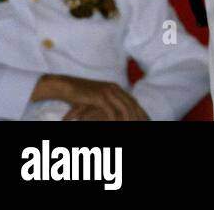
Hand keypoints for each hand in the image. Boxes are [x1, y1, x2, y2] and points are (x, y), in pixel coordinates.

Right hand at [32, 73, 148, 120]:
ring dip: (129, 118)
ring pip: (124, 107)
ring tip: (133, 126)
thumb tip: (115, 114)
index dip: (140, 110)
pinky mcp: (100, 96)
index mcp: (116, 88)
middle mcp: (114, 88)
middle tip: (144, 124)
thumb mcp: (97, 98)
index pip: (132, 101)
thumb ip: (108, 103)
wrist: (67, 86)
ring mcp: (108, 92)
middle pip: (131, 104)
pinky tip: (117, 125)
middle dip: (138, 115)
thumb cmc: (81, 95)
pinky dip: (115, 119)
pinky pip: (111, 110)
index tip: (146, 119)